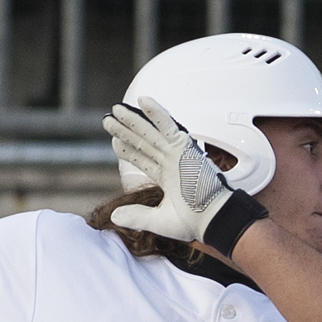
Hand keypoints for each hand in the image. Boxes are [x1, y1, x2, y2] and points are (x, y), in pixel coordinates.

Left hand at [103, 96, 254, 246]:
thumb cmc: (195, 221)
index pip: (143, 158)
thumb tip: (114, 216)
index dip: (128, 149)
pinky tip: (143, 100)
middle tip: (108, 120)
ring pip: (150, 132)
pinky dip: (156, 112)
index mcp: (167, 177)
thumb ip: (136, 216)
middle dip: (125, 131)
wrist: (213, 218)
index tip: (114, 140)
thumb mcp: (159, 220)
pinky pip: (167, 125)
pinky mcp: (184, 147)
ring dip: (133, 120)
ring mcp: (177, 153)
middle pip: (143, 142)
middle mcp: (171, 162)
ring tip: (116, 110)